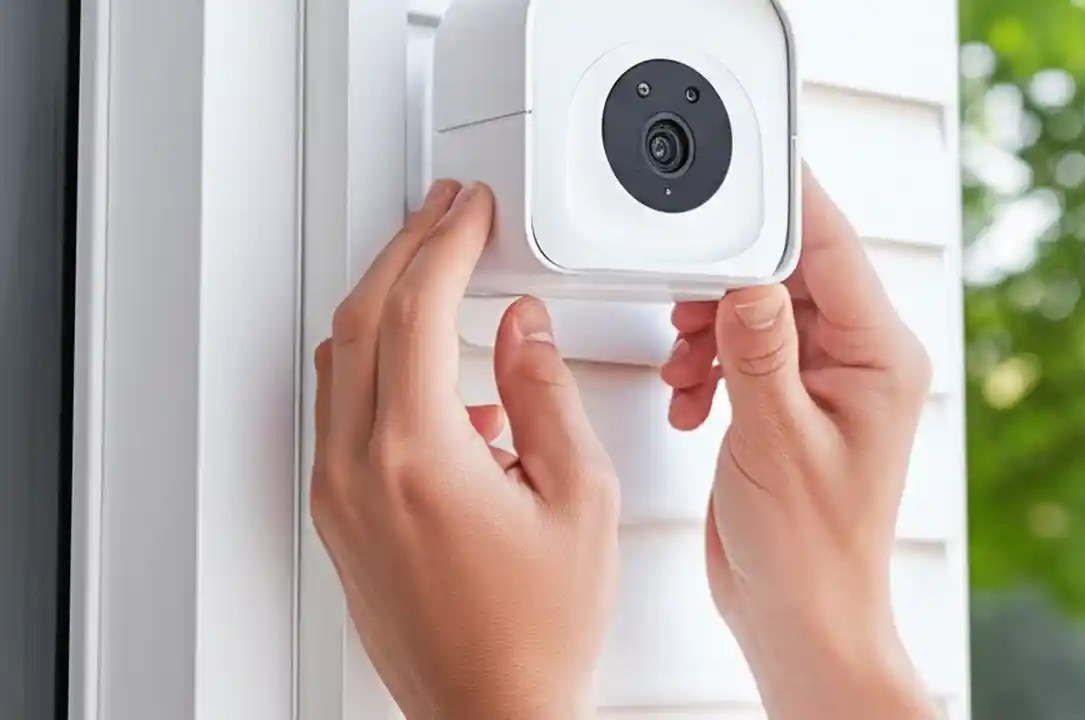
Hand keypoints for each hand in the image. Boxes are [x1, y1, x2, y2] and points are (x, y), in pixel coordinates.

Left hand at [311, 181, 619, 719]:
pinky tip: (431, 375)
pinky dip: (376, 364)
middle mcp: (359, 470)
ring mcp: (338, 495)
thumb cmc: (538, 632)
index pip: (420, 309)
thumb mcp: (578, 499)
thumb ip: (548, 396)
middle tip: (446, 216)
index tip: (469, 211)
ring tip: (432, 272)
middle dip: (407, 250)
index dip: (447, 243)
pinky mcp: (338, 516)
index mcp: (419, 456)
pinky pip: (340, 410)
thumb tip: (525, 328)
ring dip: (384, 302)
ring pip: (341, 360)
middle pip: (364, 318)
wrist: (491, 712)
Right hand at [662, 168, 935, 718]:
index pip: (831, 248)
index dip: (783, 203)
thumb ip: (759, 351)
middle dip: (727, 282)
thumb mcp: (776, 440)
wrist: (800, 613)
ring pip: (760, 307)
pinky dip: (708, 360)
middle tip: (688, 303)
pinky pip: (744, 345)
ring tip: (688, 364)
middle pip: (789, 271)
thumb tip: (750, 278)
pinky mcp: (787, 399)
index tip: (743, 167)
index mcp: (880, 357)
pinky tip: (692, 395)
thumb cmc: (813, 549)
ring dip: (712, 326)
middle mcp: (858, 360)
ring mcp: (822, 379)